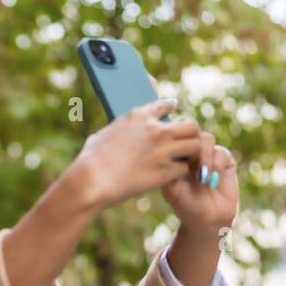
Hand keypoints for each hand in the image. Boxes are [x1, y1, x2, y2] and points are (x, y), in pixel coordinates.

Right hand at [70, 99, 202, 209]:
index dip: (173, 111)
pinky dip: (180, 172)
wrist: (91, 180)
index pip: (166, 105)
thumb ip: (114, 130)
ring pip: (195, 145)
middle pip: (190, 124)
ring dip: (191, 153)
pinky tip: (173, 175)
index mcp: (138, 116)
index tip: (175, 116)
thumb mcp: (101, 135)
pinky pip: (185, 168)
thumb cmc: (90, 160)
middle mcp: (155, 130)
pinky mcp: (165, 171)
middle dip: (190, 133)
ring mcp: (162, 150)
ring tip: (184, 159)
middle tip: (184, 142)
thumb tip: (108, 134)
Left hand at [161, 137, 238, 233]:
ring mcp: (208, 154)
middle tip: (188, 163)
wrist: (207, 220)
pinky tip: (211, 181)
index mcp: (175, 153)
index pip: (174, 133)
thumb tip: (169, 147)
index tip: (174, 156)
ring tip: (202, 178)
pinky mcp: (225, 160)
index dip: (175, 138)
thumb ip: (168, 167)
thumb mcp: (170, 187)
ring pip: (206, 139)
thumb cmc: (184, 205)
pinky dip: (216, 165)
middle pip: (191, 130)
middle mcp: (191, 151)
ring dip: (204, 157)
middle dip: (191, 145)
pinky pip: (221, 152)